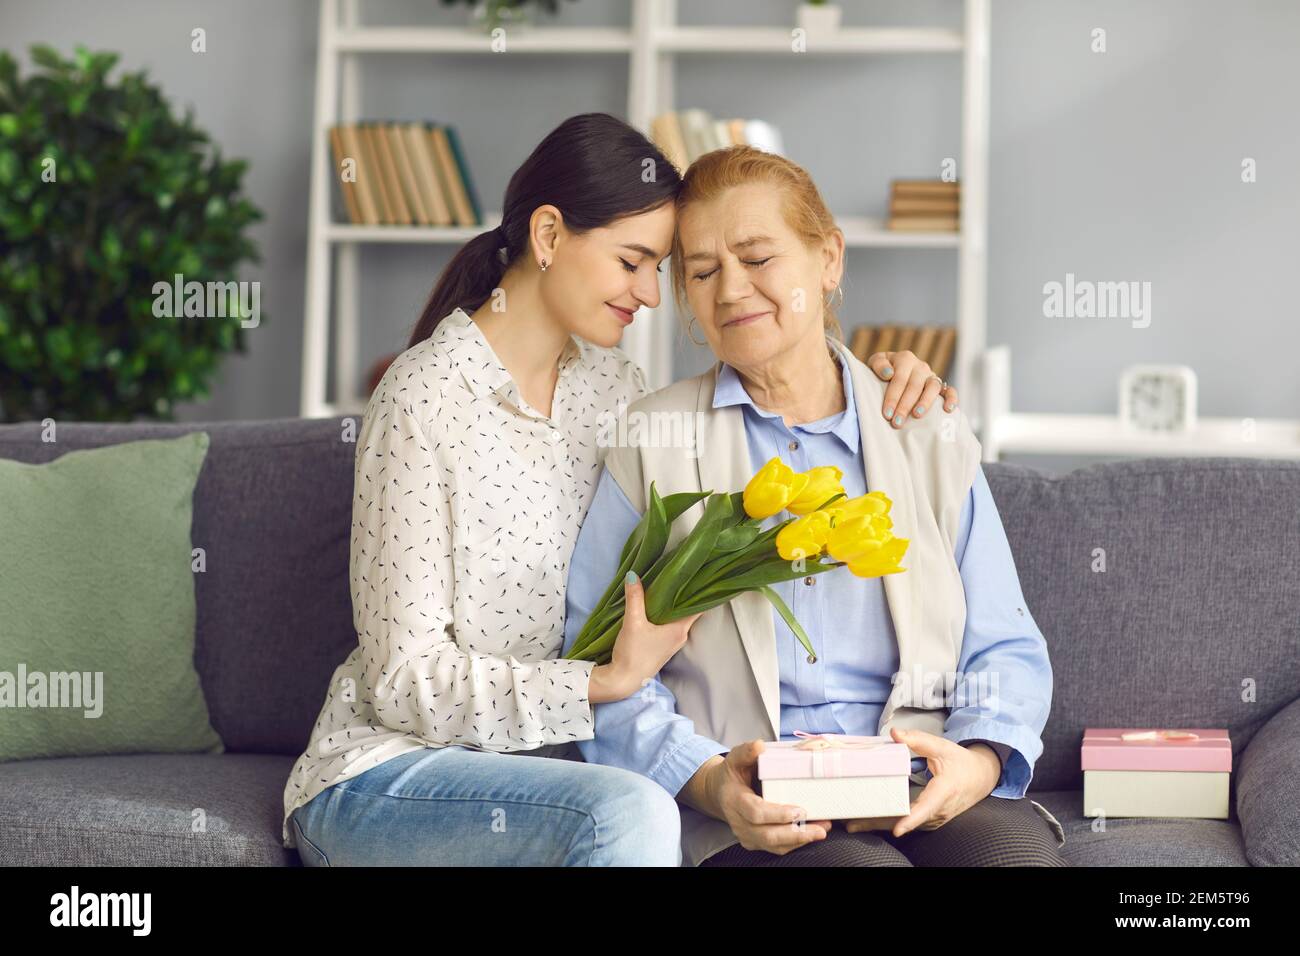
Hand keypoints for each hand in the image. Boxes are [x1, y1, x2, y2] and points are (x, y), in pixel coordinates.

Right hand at [588, 572, 702, 703]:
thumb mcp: (632, 622)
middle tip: (678, 576)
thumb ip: (635, 598)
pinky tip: (655, 608)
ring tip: (666, 588)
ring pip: (677, 619)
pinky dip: (665, 616)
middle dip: (683, 596)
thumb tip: (633, 575)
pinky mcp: (662, 647)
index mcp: (680, 630)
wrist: (623, 680)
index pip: (697, 607)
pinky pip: (669, 626)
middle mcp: (680, 636)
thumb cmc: (632, 653)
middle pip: (687, 612)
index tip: (697, 577)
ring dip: (672, 607)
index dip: (698, 592)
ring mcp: (672, 643)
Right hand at [701, 740, 832, 855]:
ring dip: (800, 840)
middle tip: (820, 828)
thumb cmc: (732, 774)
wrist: (720, 792)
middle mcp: (739, 822)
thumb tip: (759, 745)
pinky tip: (812, 833)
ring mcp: (746, 835)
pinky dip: (796, 843)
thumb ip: (746, 752)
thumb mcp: (735, 758)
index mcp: (734, 800)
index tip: (799, 811)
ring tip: (822, 830)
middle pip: (767, 835)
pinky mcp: (755, 842)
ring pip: (773, 845)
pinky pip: (776, 848)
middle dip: (795, 833)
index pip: (755, 812)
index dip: (777, 814)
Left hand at [843, 726, 999, 836]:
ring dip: (880, 825)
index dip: (912, 819)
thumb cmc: (961, 762)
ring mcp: (935, 818)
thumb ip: (918, 739)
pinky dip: (888, 823)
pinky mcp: (930, 820)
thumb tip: (894, 733)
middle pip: (908, 821)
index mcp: (944, 791)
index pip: (927, 808)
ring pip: (906, 824)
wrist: (981, 778)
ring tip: (853, 824)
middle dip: (881, 823)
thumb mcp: (942, 746)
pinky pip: (909, 823)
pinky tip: (868, 822)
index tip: (897, 829)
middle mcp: (939, 810)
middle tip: (852, 824)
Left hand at [865, 350, 958, 428]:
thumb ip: (878, 365)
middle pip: (914, 386)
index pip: (899, 379)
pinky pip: (950, 391)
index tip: (886, 414)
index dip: (892, 397)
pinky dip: (952, 399)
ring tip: (916, 415)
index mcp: (904, 358)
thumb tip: (889, 374)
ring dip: (925, 402)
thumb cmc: (881, 371)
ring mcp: (931, 376)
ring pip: (933, 387)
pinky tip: (947, 410)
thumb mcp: (875, 363)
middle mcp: (920, 366)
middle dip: (905, 406)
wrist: (891, 372)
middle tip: (897, 422)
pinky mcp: (941, 386)